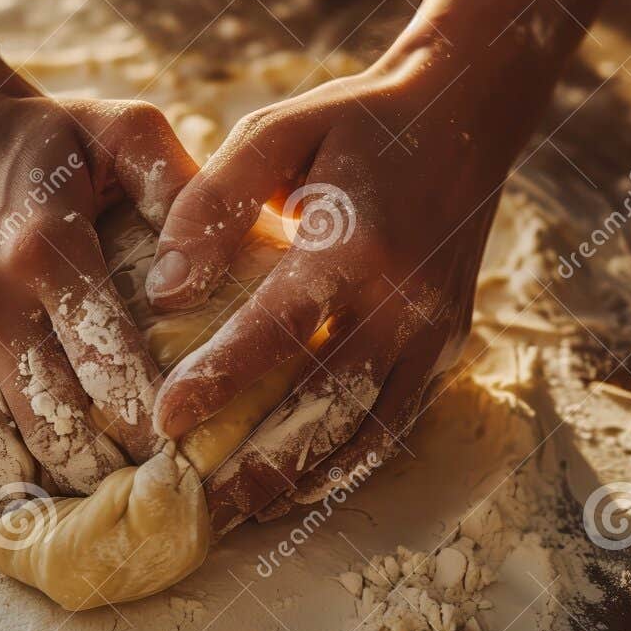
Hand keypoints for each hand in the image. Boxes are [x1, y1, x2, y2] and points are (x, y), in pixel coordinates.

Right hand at [0, 83, 197, 517]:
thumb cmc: (48, 135)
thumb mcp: (124, 128)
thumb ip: (178, 183)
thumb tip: (209, 266)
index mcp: (48, 251)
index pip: (109, 366)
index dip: (153, 422)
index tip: (189, 454)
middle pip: (57, 424)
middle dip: (112, 471)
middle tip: (154, 494)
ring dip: (46, 493)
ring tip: (90, 515)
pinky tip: (11, 508)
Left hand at [145, 42, 537, 533]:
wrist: (466, 116)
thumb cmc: (353, 123)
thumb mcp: (276, 132)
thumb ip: (214, 203)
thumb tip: (165, 289)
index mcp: (354, 243)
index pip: (276, 328)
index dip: (218, 380)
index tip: (163, 421)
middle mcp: (403, 300)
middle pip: (325, 403)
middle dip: (258, 462)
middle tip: (194, 505)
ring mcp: (434, 331)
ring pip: (366, 430)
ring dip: (302, 478)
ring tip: (238, 513)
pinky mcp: (448, 347)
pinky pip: (397, 423)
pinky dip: (350, 463)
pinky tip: (301, 488)